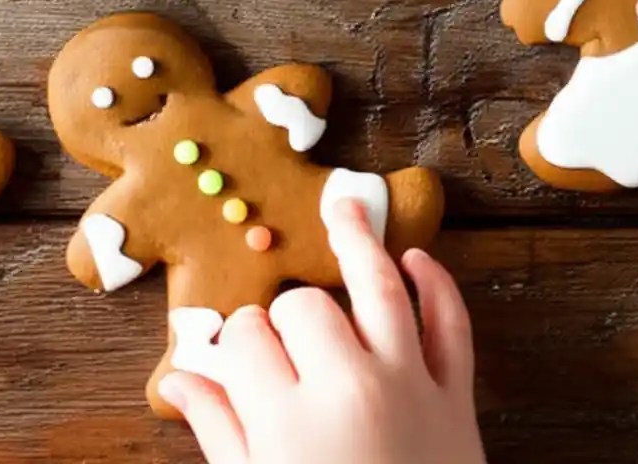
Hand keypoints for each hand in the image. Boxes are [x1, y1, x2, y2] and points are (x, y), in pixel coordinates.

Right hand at [158, 199, 484, 463]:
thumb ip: (220, 432)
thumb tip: (179, 378)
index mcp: (287, 418)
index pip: (246, 338)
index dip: (236, 342)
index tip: (237, 359)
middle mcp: (348, 387)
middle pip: (303, 307)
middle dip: (285, 318)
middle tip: (284, 347)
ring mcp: (410, 386)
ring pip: (379, 289)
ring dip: (359, 240)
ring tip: (344, 205)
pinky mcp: (458, 398)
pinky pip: (452, 325)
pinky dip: (438, 286)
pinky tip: (415, 260)